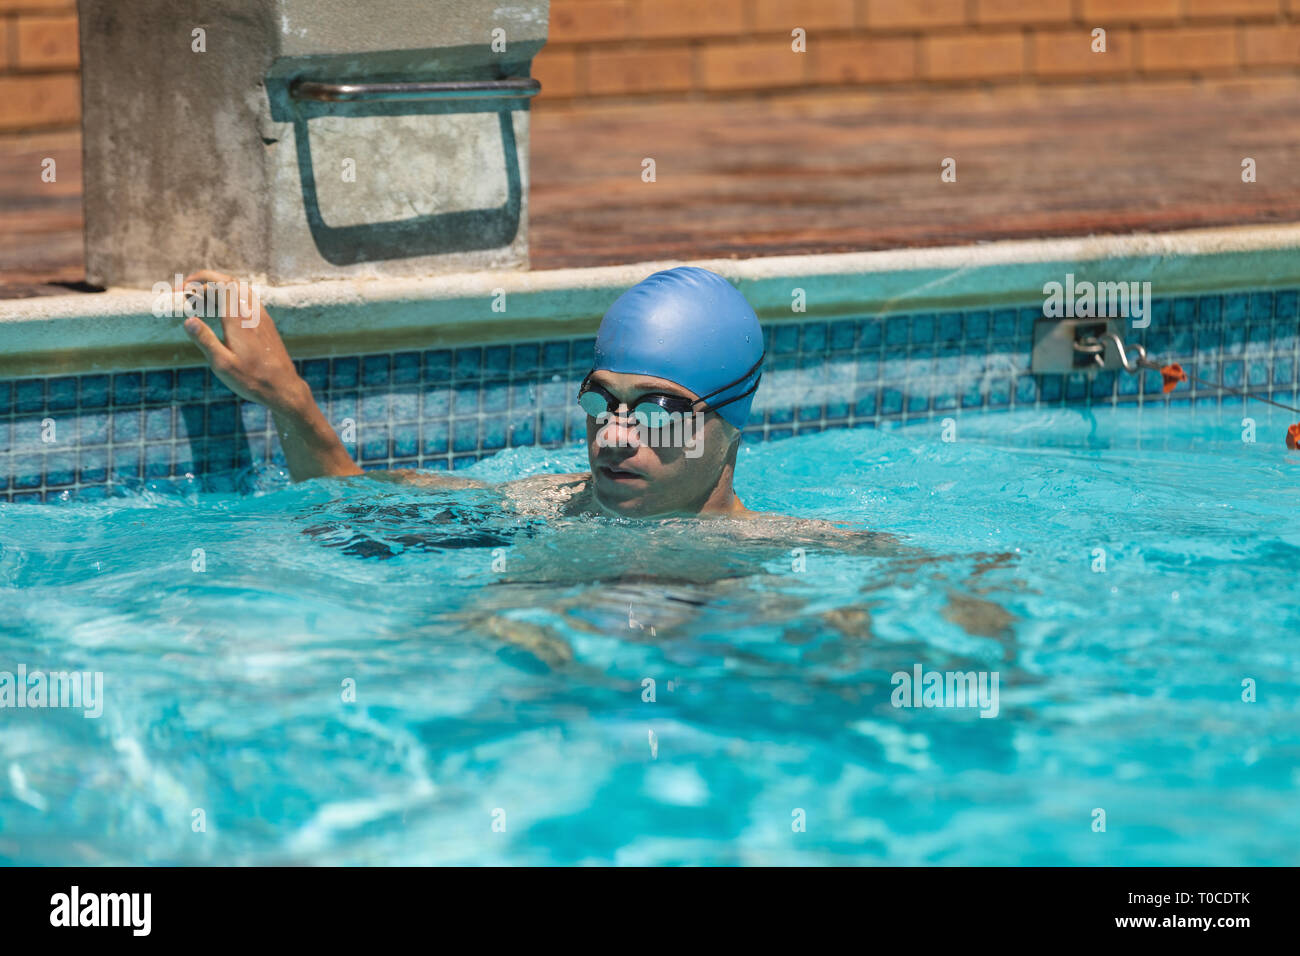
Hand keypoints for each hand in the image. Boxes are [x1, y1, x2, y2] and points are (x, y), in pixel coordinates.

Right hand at [178, 270, 308, 413]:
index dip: (197, 282)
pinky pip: (246, 299)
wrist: (284, 388)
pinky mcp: (265, 322)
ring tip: (198, 302)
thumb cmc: (252, 379)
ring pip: (239, 289)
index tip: (179, 292)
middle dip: (204, 281)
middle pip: (228, 282)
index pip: (219, 284)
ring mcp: (261, 316)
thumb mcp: (222, 364)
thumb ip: (205, 340)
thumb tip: (188, 320)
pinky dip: (229, 297)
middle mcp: (252, 312)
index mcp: (239, 318)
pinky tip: (219, 311)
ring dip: (217, 289)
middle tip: (185, 292)